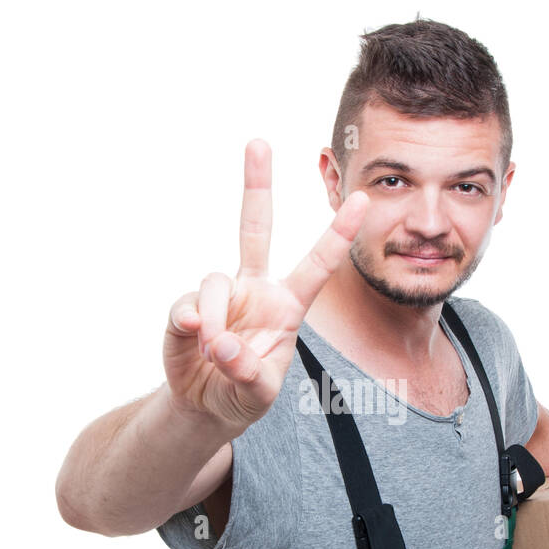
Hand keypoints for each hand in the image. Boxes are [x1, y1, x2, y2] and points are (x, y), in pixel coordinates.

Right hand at [163, 139, 367, 432]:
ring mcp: (219, 296)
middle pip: (254, 229)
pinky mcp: (186, 309)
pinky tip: (195, 341)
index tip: (362, 200)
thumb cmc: (243, 394)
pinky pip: (186, 306)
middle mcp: (253, 290)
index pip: (317, 266)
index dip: (338, 235)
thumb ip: (248, 372)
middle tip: (258, 142)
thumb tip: (220, 342)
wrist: (205, 406)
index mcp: (285, 307)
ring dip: (215, 321)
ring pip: (214, 284)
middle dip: (256, 185)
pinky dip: (190, 325)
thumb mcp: (258, 394)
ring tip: (216, 353)